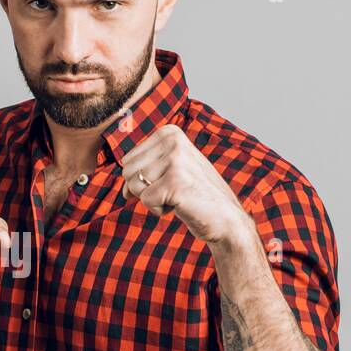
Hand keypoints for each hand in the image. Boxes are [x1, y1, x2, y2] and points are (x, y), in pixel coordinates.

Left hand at [120, 124, 252, 244]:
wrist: (226, 218)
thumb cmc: (195, 196)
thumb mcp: (170, 171)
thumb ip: (145, 170)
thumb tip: (124, 188)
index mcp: (170, 132)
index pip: (128, 160)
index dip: (142, 180)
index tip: (169, 181)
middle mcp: (173, 141)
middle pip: (127, 172)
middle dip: (144, 190)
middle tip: (173, 191)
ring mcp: (175, 160)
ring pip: (134, 186)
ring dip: (153, 200)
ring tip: (178, 196)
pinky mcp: (175, 182)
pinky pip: (145, 201)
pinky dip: (159, 210)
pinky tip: (181, 205)